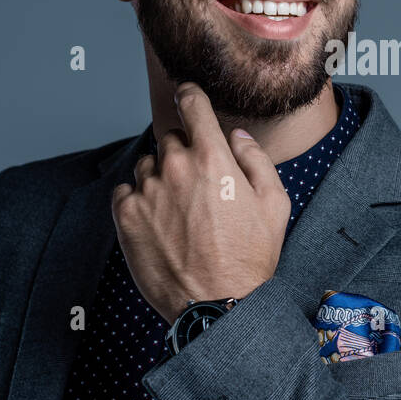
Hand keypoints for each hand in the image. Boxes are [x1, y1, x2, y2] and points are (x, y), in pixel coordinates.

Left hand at [111, 82, 291, 324]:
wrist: (217, 305)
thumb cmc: (250, 257)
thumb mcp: (275, 204)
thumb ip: (256, 159)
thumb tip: (236, 136)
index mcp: (213, 158)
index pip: (192, 104)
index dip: (190, 95)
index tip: (187, 95)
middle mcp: (176, 167)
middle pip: (170, 138)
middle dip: (183, 152)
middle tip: (198, 186)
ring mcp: (147, 191)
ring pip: (148, 165)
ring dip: (160, 177)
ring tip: (179, 211)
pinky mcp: (126, 216)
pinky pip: (126, 191)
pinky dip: (139, 199)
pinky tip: (158, 222)